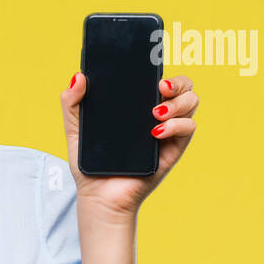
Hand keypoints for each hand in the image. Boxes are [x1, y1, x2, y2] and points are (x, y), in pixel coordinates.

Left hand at [61, 73, 198, 216]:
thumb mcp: (75, 129)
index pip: (158, 79)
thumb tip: (79, 76)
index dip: (161, 68)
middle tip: (160, 88)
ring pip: (191, 102)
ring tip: (155, 113)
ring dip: (178, 102)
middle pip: (183, 87)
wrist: (98, 196)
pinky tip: (156, 131)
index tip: (151, 68)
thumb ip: (72, 102)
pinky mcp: (172, 150)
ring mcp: (167, 131)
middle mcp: (157, 115)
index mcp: (137, 106)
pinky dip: (177, 125)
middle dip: (178, 81)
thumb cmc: (90, 163)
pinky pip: (188, 129)